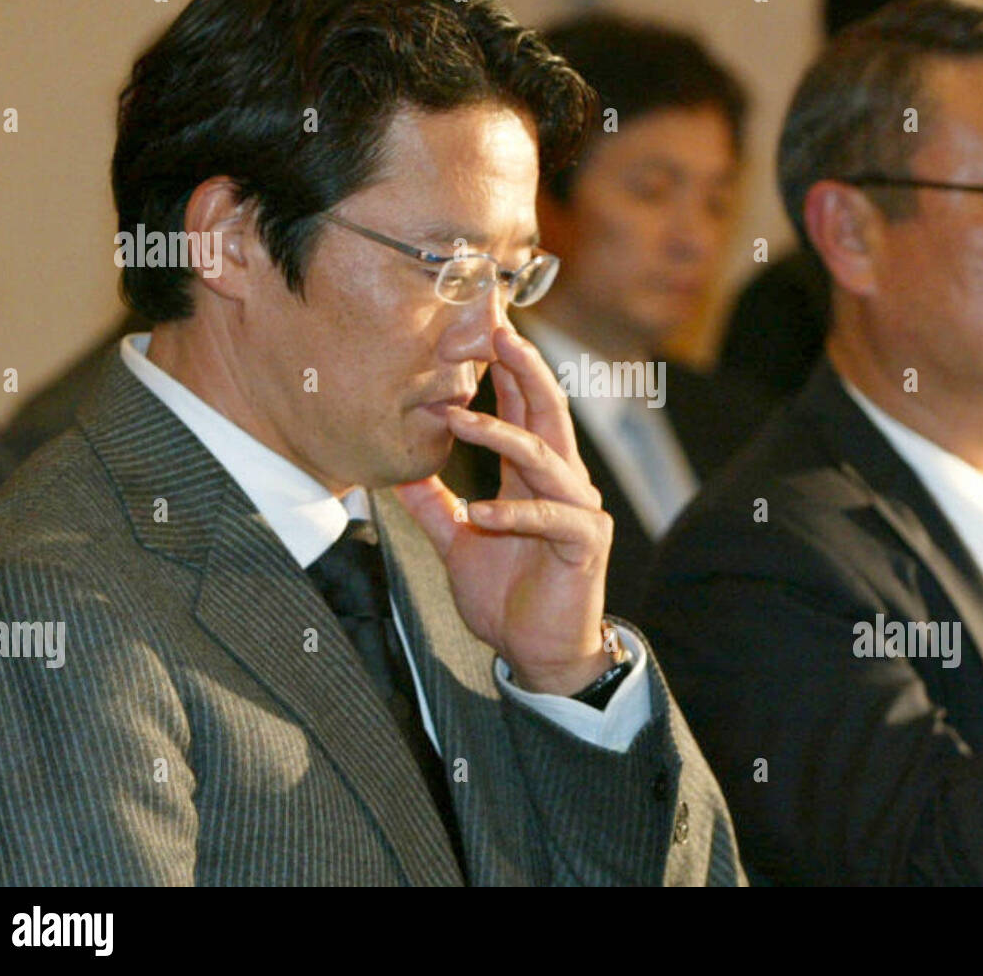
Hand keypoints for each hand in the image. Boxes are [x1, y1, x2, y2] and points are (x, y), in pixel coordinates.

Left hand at [393, 327, 613, 694]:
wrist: (539, 653)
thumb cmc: (507, 596)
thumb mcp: (459, 542)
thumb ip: (435, 506)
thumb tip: (398, 475)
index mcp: (534, 475)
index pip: (523, 407)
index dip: (504, 368)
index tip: (480, 329)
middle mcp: (562, 481)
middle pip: (546, 410)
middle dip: (522, 368)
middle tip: (495, 332)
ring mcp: (577, 510)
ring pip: (544, 454)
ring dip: (499, 433)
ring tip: (455, 418)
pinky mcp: (584, 543)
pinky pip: (549, 517)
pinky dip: (513, 513)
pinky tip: (479, 513)